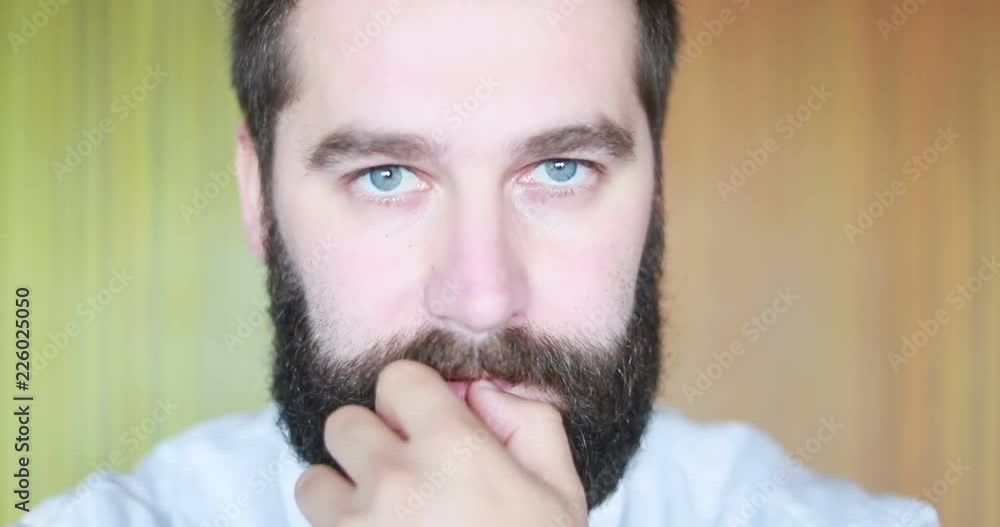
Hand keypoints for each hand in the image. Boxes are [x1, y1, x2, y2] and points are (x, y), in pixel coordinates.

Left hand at [294, 360, 587, 526]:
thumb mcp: (560, 491)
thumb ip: (530, 423)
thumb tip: (482, 392)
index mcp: (453, 448)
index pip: (396, 379)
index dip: (414, 398)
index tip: (427, 425)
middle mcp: (395, 479)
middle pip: (343, 422)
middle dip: (371, 441)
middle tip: (403, 473)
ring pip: (313, 481)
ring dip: (341, 493)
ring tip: (382, 519)